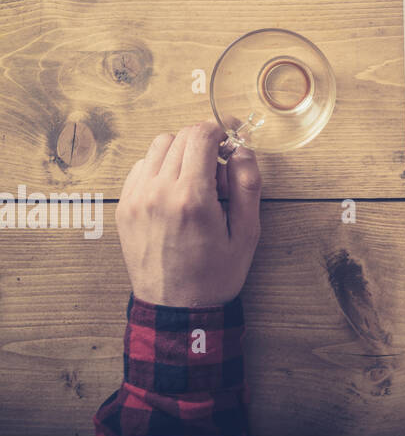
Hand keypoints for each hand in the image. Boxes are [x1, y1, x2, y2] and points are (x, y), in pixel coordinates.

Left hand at [116, 121, 262, 306]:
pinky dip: (161, 166)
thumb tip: (242, 149)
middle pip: (180, 136)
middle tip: (220, 160)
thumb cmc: (215, 273)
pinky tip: (176, 187)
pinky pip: (141, 167)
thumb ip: (248, 184)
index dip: (221, 127)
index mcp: (192, 198)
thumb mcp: (247, 232)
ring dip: (182, 151)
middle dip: (205, 139)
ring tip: (197, 175)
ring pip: (158, 146)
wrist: (177, 308)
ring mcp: (137, 200)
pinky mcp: (125, 208)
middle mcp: (159, 193)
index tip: (232, 134)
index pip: (201, 135)